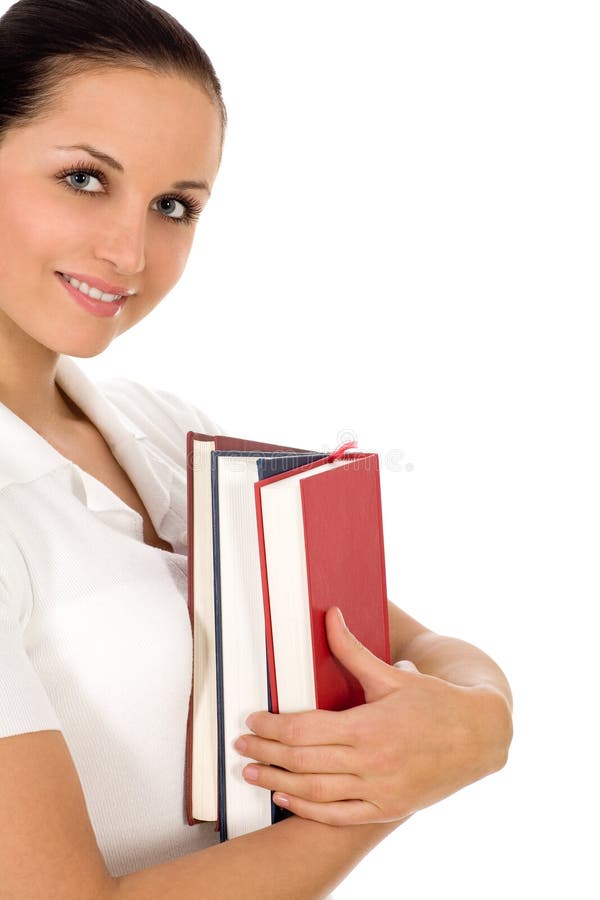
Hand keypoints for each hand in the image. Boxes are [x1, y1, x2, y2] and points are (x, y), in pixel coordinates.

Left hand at [234, 607, 511, 825]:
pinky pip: (339, 814)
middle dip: (266, 752)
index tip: (253, 719)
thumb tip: (330, 615)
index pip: (307, 728)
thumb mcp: (393, 675)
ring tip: (250, 772)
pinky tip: (285, 797)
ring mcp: (380, 790)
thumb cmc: (435, 702)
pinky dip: (307, 809)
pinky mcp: (387, 808)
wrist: (480, 737)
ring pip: (315, 792)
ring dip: (277, 781)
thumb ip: (353, 650)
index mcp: (370, 726)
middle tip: (240, 744)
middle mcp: (373, 761)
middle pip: (304, 761)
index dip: (274, 726)